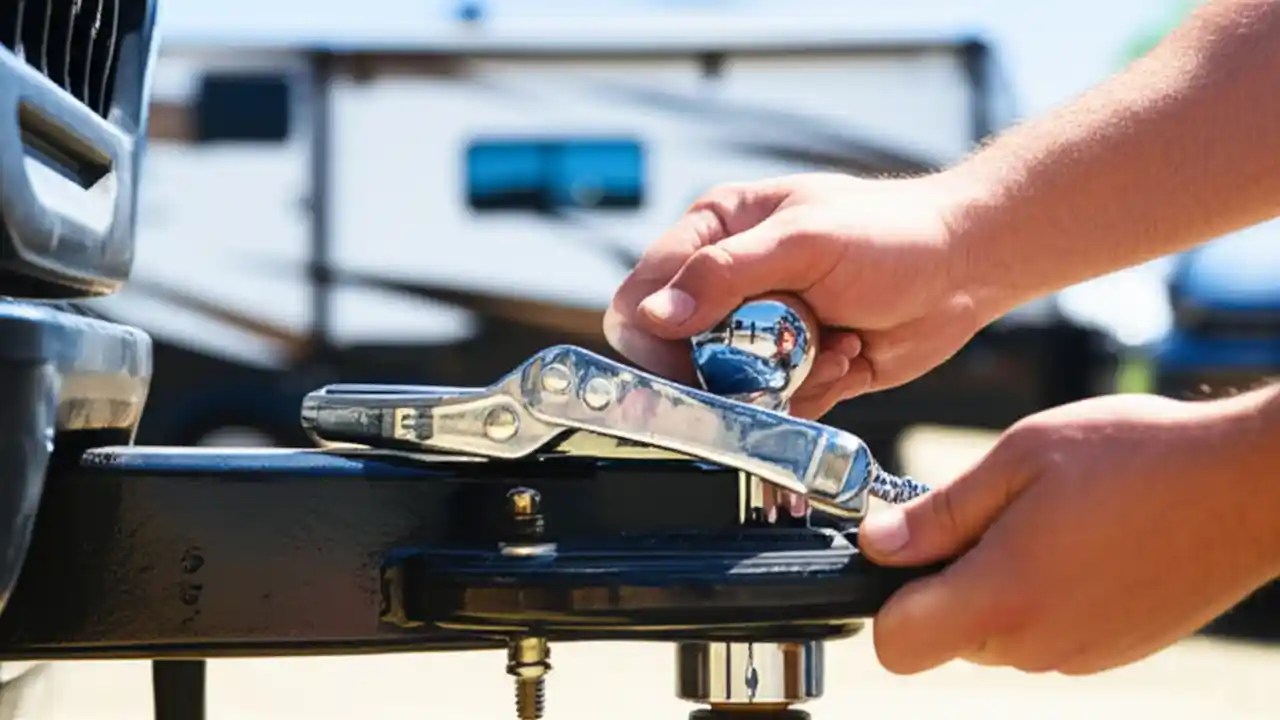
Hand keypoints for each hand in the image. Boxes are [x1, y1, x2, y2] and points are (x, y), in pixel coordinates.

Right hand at [604, 172, 991, 418]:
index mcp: (716, 231)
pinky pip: (774, 406)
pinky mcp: (794, 369)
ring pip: (729, 388)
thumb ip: (725, 275)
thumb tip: (655, 314)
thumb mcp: (804, 242)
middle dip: (728, 366)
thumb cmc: (892, 234)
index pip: (643, 293)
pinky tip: (850, 354)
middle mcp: (729, 282)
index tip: (692, 359)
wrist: (967, 267)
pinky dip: (811, 394)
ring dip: (782, 380)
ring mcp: (761, 330)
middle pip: (680, 353)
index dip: (655, 336)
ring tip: (835, 344)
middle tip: (777, 357)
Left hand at [859, 392, 1279, 674]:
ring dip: (998, 585)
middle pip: (944, 633)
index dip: (887, 599)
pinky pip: (1043, 633)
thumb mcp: (1020, 458)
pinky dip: (1043, 595)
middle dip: (950, 579)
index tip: (909, 549)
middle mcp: (1036, 644)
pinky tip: (1080, 543)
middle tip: (997, 514)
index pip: (897, 645)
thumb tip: (878, 543)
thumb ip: (940, 512)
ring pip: (994, 633)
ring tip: (1048, 521)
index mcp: (1002, 597)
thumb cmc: (1135, 457)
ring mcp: (1078, 655)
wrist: (1245, 486)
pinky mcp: (1110, 652)